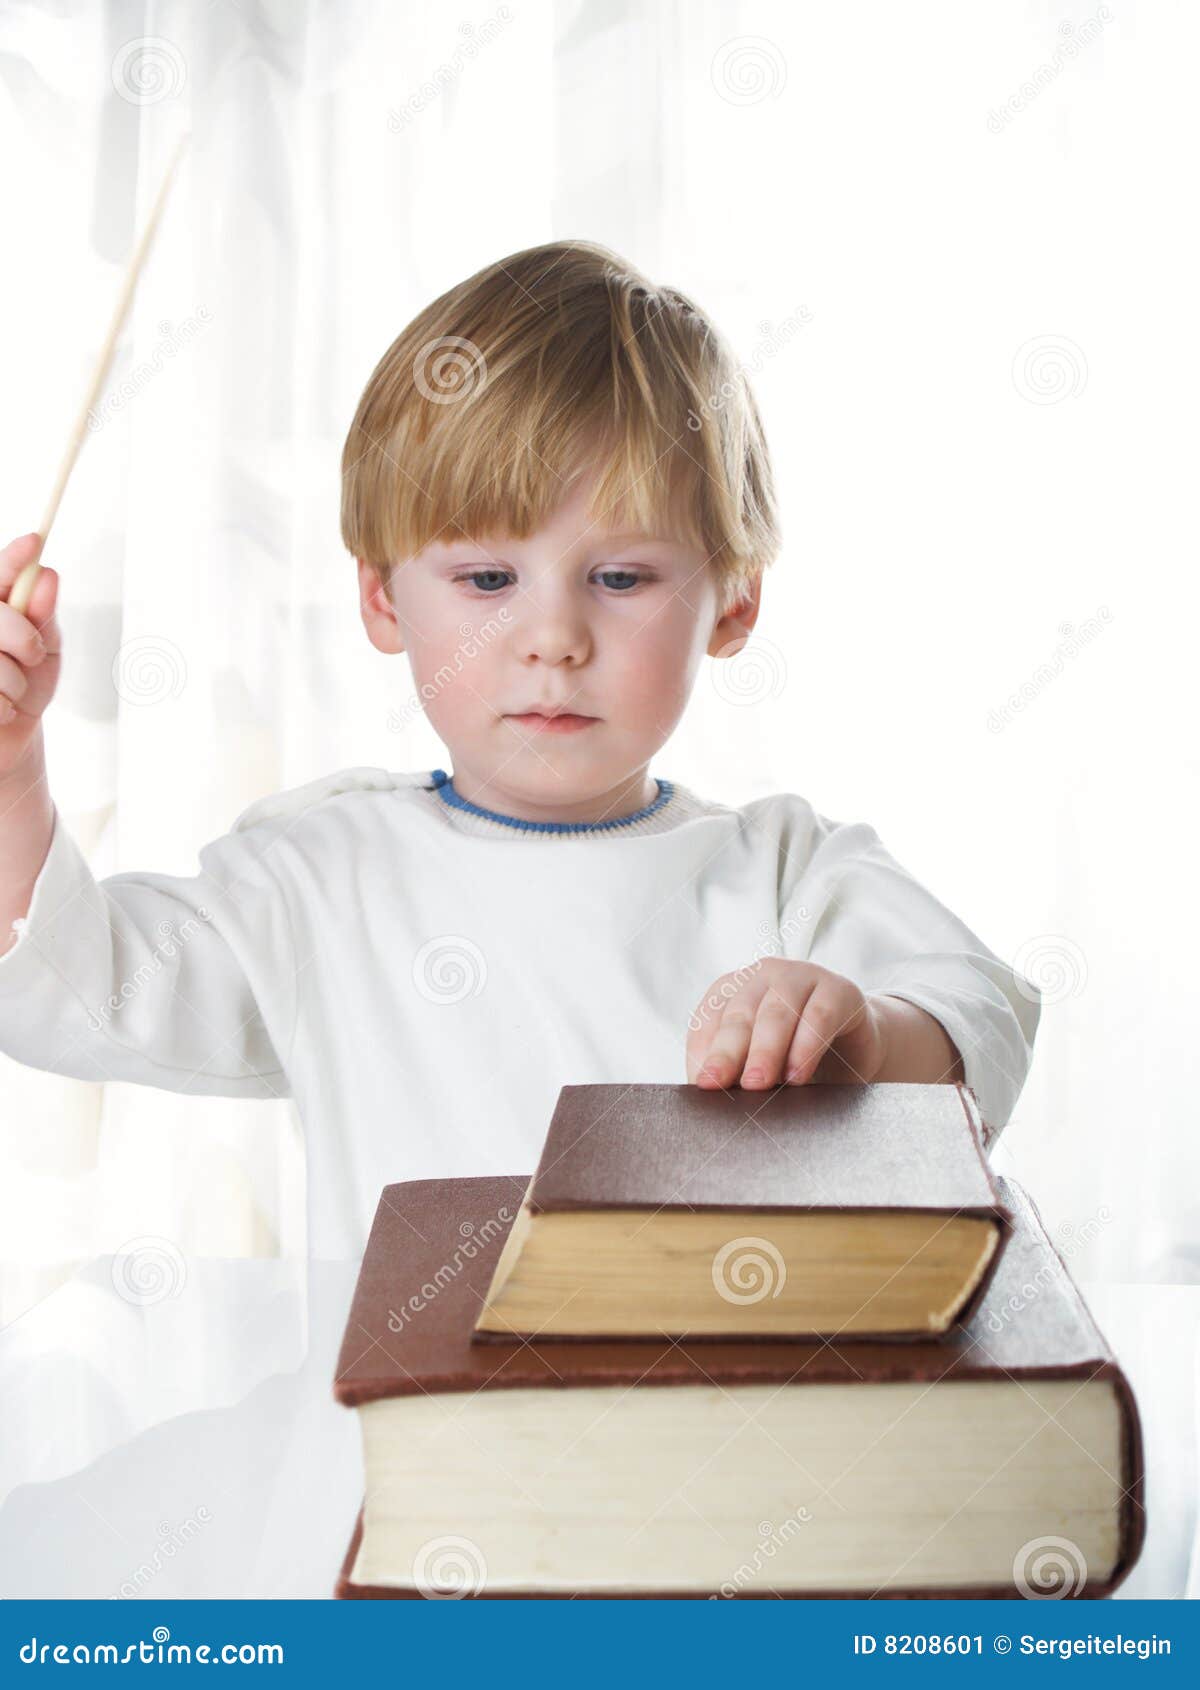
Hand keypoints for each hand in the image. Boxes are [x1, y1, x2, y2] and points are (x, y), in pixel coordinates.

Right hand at [0, 534, 60, 778]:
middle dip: (21, 635)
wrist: (10, 737)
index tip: (35, 541)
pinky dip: (4, 709)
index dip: (12, 558)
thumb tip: (47, 576)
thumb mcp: (45, 649)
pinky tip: (0, 711)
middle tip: (33, 654)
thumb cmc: (26, 687)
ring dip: (15, 681)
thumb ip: (42, 615)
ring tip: (14, 691)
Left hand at [686, 958, 887, 1090]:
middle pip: (740, 1013)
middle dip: (728, 1052)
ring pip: (778, 1012)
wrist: (855, 1050)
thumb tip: (711, 1097)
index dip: (703, 1050)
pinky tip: (797, 1075)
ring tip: (758, 1084)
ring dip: (765, 1050)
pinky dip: (806, 1047)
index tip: (702, 1083)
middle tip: (720, 1085)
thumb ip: (735, 1073)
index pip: (709, 1017)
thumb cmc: (795, 1058)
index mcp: (734, 989)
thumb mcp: (761, 1065)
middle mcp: (764, 975)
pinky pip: (820, 1015)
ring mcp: (803, 976)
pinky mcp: (839, 990)